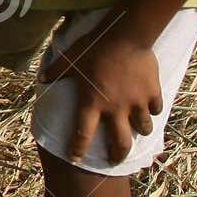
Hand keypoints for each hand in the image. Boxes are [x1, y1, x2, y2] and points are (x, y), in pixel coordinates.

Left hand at [41, 19, 162, 163]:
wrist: (126, 35)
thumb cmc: (95, 46)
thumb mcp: (71, 59)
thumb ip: (56, 71)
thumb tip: (40, 79)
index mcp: (92, 103)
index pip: (82, 134)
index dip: (77, 149)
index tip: (75, 158)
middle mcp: (115, 108)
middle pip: (120, 143)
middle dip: (118, 156)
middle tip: (115, 161)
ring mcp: (136, 102)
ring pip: (143, 128)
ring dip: (140, 132)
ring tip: (137, 131)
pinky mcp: (152, 93)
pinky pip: (156, 109)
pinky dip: (153, 111)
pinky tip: (150, 108)